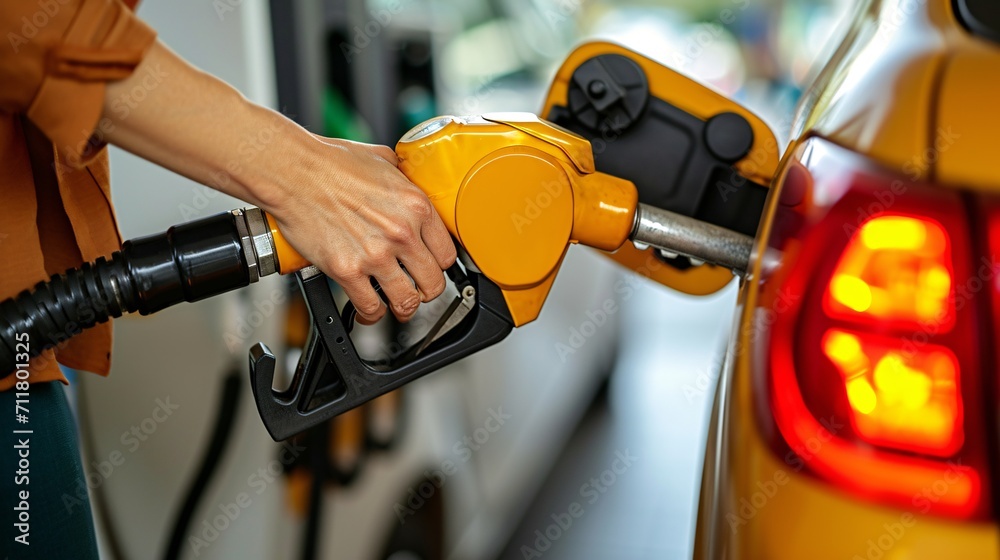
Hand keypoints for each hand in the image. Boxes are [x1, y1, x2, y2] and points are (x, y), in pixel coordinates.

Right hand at [266, 137, 456, 322]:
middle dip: (427, 290)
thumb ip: (403, 177)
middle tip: (418, 289)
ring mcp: (375, 255)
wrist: (294, 173)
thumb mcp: (383, 159)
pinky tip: (370, 311)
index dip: (439, 264)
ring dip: (404, 308)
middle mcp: (401, 233)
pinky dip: (372, 315)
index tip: (431, 266)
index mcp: (416, 207)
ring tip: (399, 305)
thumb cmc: (331, 163)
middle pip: (433, 282)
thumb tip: (409, 181)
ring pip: (407, 301)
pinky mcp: (347, 270)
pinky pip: (370, 307)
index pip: (447, 254)